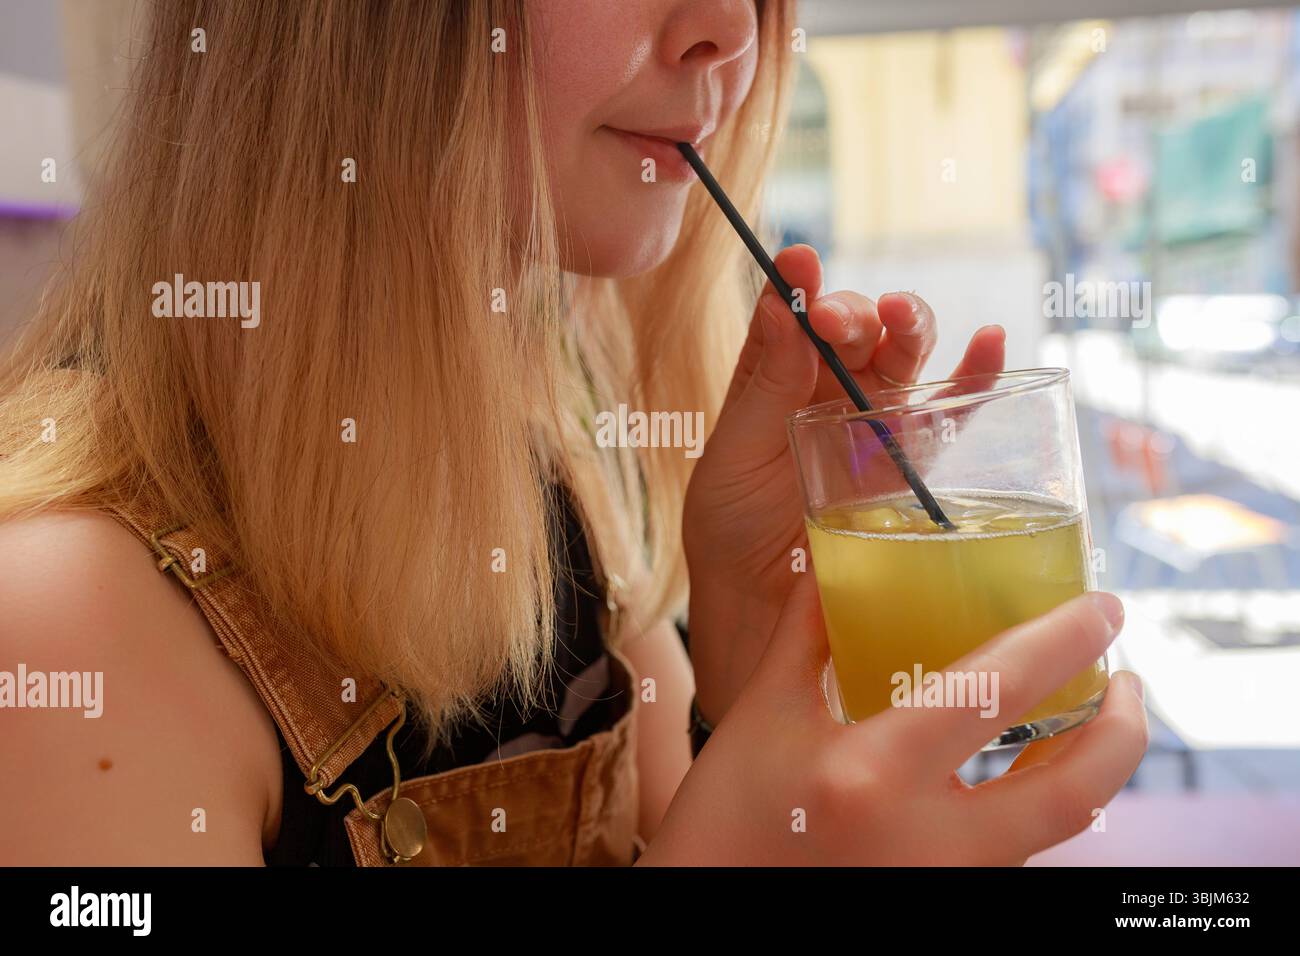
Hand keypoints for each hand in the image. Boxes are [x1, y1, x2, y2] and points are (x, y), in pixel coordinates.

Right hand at [638, 575, 1147, 865]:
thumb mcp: (760, 714)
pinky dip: (1037, 800)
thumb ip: (806, 632)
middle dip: (1123, 730)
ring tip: (1091, 713)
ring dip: (1088, 768)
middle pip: (1072, 793)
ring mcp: (942, 883)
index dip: (1063, 641)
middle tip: (1128, 676)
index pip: (994, 693)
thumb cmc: (718, 821)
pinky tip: (1022, 766)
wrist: (705, 908)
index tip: (1102, 607)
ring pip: (1056, 830)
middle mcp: (924, 842)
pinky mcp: (944, 901)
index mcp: (869, 774)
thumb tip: (835, 560)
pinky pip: (1017, 849)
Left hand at [683, 244, 1005, 723]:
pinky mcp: (918, 466)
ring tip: (902, 317)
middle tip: (841, 323)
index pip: (796, 320)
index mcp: (778, 387)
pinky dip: (977, 375)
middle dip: (856, 311)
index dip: (802, 286)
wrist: (765, 625)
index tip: (799, 264)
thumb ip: (761, 387)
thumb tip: (779, 302)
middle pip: (860, 331)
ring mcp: (879, 428)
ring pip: (908, 359)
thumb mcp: (731, 462)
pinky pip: (955, 414)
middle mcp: (831, 397)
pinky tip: (990, 343)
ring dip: (913, 327)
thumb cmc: (732, 542)